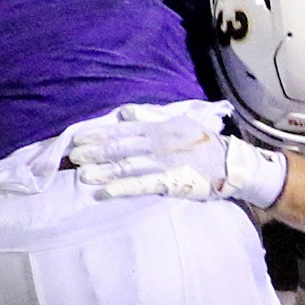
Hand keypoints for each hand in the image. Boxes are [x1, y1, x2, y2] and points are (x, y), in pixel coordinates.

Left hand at [73, 101, 287, 207]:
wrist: (231, 165)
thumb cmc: (205, 144)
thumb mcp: (180, 121)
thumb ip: (151, 116)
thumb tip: (125, 111)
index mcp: (160, 128)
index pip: (123, 130)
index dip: (100, 134)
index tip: (79, 137)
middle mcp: (158, 144)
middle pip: (121, 147)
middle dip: (95, 151)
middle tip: (73, 154)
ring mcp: (163, 164)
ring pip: (126, 166)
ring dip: (103, 170)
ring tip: (81, 173)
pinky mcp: (169, 183)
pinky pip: (141, 186)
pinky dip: (120, 189)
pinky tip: (103, 192)